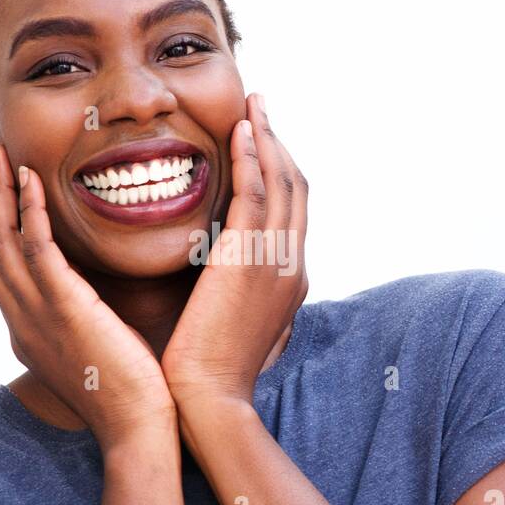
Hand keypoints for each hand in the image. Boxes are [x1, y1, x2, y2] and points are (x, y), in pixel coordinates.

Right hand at [0, 144, 176, 449]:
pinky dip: (29, 213)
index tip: (0, 186)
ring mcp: (36, 316)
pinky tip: (32, 182)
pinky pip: (35, 250)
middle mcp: (21, 322)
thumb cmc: (135, 395)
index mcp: (27, 331)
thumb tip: (102, 297)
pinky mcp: (64, 310)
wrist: (143, 430)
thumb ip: (88, 320)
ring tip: (2, 156)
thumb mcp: (97, 350)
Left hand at [161, 93, 309, 408]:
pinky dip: (253, 159)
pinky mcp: (250, 261)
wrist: (208, 400)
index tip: (261, 139)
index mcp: (290, 281)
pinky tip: (241, 131)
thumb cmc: (207, 371)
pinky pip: (257, 196)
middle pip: (296, 188)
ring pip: (282, 184)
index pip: (293, 211)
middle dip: (279, 141)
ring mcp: (277, 262)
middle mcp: (292, 266)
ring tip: (252, 103)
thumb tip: (224, 275)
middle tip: (260, 106)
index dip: (280, 169)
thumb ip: (236, 292)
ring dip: (267, 137)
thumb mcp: (233, 326)